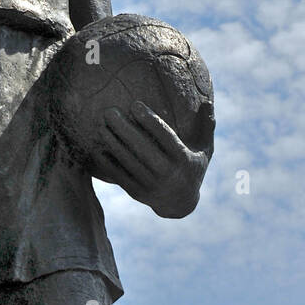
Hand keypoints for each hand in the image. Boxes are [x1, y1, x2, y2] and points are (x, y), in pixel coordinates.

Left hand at [92, 100, 212, 218]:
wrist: (180, 203)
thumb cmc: (192, 166)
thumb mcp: (204, 149)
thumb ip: (205, 126)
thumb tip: (208, 101)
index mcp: (184, 160)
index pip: (165, 138)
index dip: (150, 121)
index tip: (134, 104)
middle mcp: (168, 175)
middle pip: (143, 149)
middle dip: (124, 130)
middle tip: (109, 111)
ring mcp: (152, 186)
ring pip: (129, 162)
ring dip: (113, 143)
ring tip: (101, 125)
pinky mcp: (138, 193)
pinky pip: (120, 177)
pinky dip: (108, 163)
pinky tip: (97, 147)